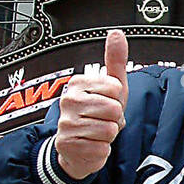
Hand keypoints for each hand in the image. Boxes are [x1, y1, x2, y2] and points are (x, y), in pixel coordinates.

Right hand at [54, 30, 128, 180]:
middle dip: (114, 119)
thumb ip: (115, 60)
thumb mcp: (111, 87)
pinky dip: (102, 150)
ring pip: (109, 130)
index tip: (106, 103)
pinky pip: (102, 148)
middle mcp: (68, 100)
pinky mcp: (68, 146)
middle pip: (114, 109)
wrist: (78, 148)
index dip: (117, 100)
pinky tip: (91, 146)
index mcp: (78, 83)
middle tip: (102, 120)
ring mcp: (66, 124)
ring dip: (108, 136)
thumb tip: (116, 33)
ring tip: (96, 133)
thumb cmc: (97, 115)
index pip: (116, 88)